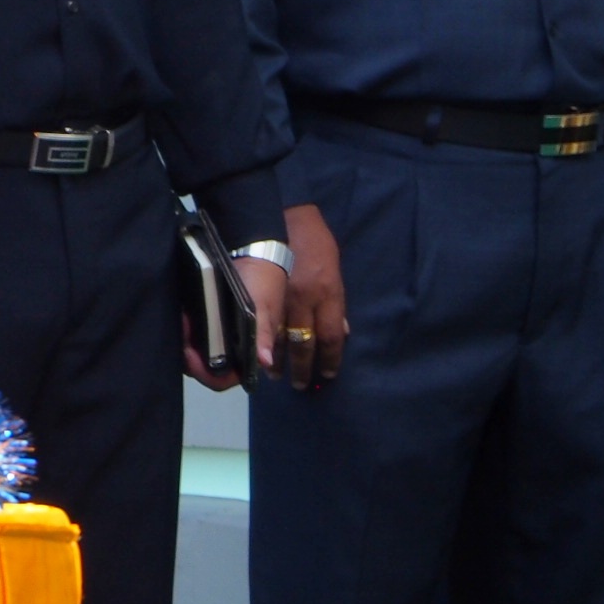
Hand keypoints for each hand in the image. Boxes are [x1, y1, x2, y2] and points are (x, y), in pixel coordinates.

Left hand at [179, 256, 286, 387]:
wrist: (251, 255)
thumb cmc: (262, 284)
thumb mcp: (263, 307)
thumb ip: (262, 334)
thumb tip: (265, 361)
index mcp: (247, 354)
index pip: (223, 379)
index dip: (205, 373)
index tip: (190, 353)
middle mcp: (229, 350)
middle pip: (202, 366)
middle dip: (187, 354)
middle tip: (181, 328)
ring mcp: (214, 335)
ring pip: (193, 350)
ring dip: (182, 339)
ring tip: (180, 318)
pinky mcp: (204, 320)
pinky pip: (188, 332)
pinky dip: (181, 326)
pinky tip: (179, 311)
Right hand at [278, 202, 347, 390]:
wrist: (280, 217)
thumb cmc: (315, 243)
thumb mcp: (335, 272)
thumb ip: (337, 304)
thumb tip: (342, 332)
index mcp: (327, 293)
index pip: (331, 337)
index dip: (330, 359)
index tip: (328, 374)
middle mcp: (305, 299)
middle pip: (305, 343)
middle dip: (304, 368)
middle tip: (303, 386)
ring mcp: (279, 296)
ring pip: (279, 337)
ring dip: (280, 360)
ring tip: (279, 376)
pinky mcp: (260, 291)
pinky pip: (262, 323)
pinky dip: (262, 342)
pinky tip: (261, 354)